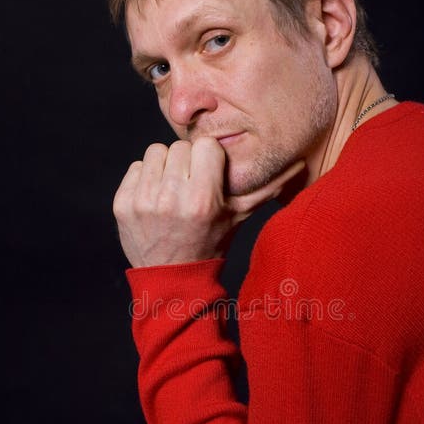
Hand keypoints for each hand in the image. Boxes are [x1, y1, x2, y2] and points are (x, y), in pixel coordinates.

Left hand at [113, 137, 304, 267]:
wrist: (172, 278)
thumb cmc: (210, 243)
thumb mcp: (238, 217)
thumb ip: (265, 189)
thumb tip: (301, 164)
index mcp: (203, 199)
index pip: (206, 145)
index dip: (209, 158)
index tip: (209, 174)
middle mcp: (171, 198)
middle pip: (179, 146)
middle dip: (187, 162)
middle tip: (190, 184)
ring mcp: (143, 201)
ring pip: (155, 152)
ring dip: (164, 167)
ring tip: (172, 190)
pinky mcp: (122, 204)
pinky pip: (135, 167)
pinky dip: (145, 179)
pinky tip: (155, 198)